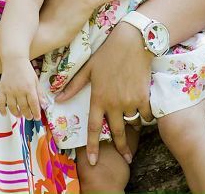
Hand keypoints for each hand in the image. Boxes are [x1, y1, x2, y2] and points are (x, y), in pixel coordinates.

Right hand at [0, 60, 43, 119]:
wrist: (14, 60)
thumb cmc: (27, 71)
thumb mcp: (36, 81)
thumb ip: (40, 94)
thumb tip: (44, 105)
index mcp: (29, 88)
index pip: (33, 104)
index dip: (36, 113)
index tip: (37, 117)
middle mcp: (19, 91)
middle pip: (24, 107)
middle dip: (27, 114)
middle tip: (29, 117)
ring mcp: (9, 91)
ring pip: (12, 107)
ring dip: (16, 114)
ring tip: (20, 115)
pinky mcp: (2, 90)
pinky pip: (0, 102)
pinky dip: (2, 110)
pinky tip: (4, 114)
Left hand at [56, 22, 151, 165]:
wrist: (133, 42)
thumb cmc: (107, 53)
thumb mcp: (88, 69)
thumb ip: (74, 86)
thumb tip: (58, 99)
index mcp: (98, 98)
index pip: (94, 128)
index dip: (93, 146)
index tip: (93, 163)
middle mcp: (114, 104)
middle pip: (117, 133)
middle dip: (122, 148)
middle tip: (126, 159)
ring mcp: (130, 101)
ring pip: (133, 122)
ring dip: (133, 126)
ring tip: (134, 126)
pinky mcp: (144, 97)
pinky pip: (146, 115)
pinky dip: (146, 116)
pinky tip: (145, 112)